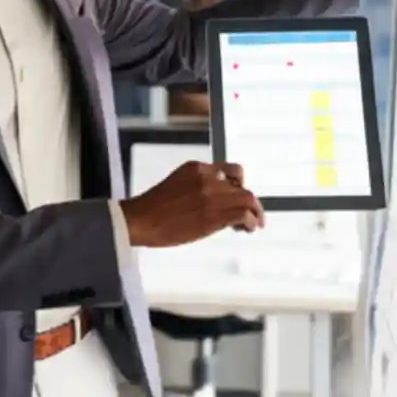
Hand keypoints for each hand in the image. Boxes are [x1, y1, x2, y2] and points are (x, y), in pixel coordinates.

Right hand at [120, 161, 264, 247]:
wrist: (140, 219)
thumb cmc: (153, 208)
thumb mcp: (177, 184)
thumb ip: (198, 186)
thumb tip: (215, 202)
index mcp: (197, 168)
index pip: (231, 170)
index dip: (240, 185)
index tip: (239, 198)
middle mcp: (208, 178)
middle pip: (242, 186)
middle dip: (251, 202)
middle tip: (252, 216)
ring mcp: (212, 196)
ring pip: (248, 199)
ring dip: (255, 213)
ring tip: (254, 225)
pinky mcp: (214, 215)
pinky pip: (243, 214)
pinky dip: (252, 221)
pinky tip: (248, 229)